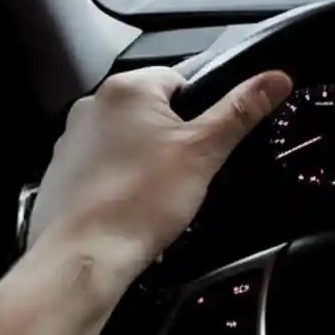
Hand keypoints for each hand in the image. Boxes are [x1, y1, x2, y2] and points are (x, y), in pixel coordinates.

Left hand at [28, 67, 292, 275]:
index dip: (200, 112)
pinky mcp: (58, 171)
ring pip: (125, 138)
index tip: (203, 144)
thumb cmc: (142, 200)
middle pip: (151, 109)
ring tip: (155, 194)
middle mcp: (92, 103)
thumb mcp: (204, 153)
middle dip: (171, 137)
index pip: (179, 79)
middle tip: (185, 172)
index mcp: (127, 88)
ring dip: (143, 157)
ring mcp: (70, 138)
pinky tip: (128, 205)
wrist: (84, 256)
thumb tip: (276, 78)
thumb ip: (240, 111)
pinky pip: (100, 165)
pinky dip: (117, 179)